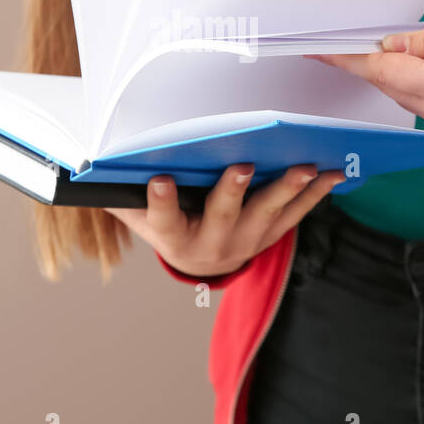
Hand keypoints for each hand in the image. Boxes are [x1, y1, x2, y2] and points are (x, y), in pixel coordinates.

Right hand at [106, 163, 344, 277]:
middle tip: (242, 166)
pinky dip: (315, 194)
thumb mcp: (136, 215)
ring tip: (306, 166)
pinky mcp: (270, 235)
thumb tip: (89, 159)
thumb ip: (121, 193)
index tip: (158, 180)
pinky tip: (334, 173)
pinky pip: (296, 214)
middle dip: (233, 191)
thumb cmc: (164, 226)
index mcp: (173, 237)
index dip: (160, 202)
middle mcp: (211, 244)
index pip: (163, 219)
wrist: (198, 263)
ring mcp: (245, 241)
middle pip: (222, 216)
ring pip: (268, 215)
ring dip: (288, 189)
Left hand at [310, 13, 423, 141]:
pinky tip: (403, 62)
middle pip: (389, 84)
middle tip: (332, 38)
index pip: (384, 69)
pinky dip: (407, 82)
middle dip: (360, 62)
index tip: (316, 48)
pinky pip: (422, 103)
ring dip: (384, 72)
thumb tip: (393, 44)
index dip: (348, 57)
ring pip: (403, 95)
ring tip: (362, 46)